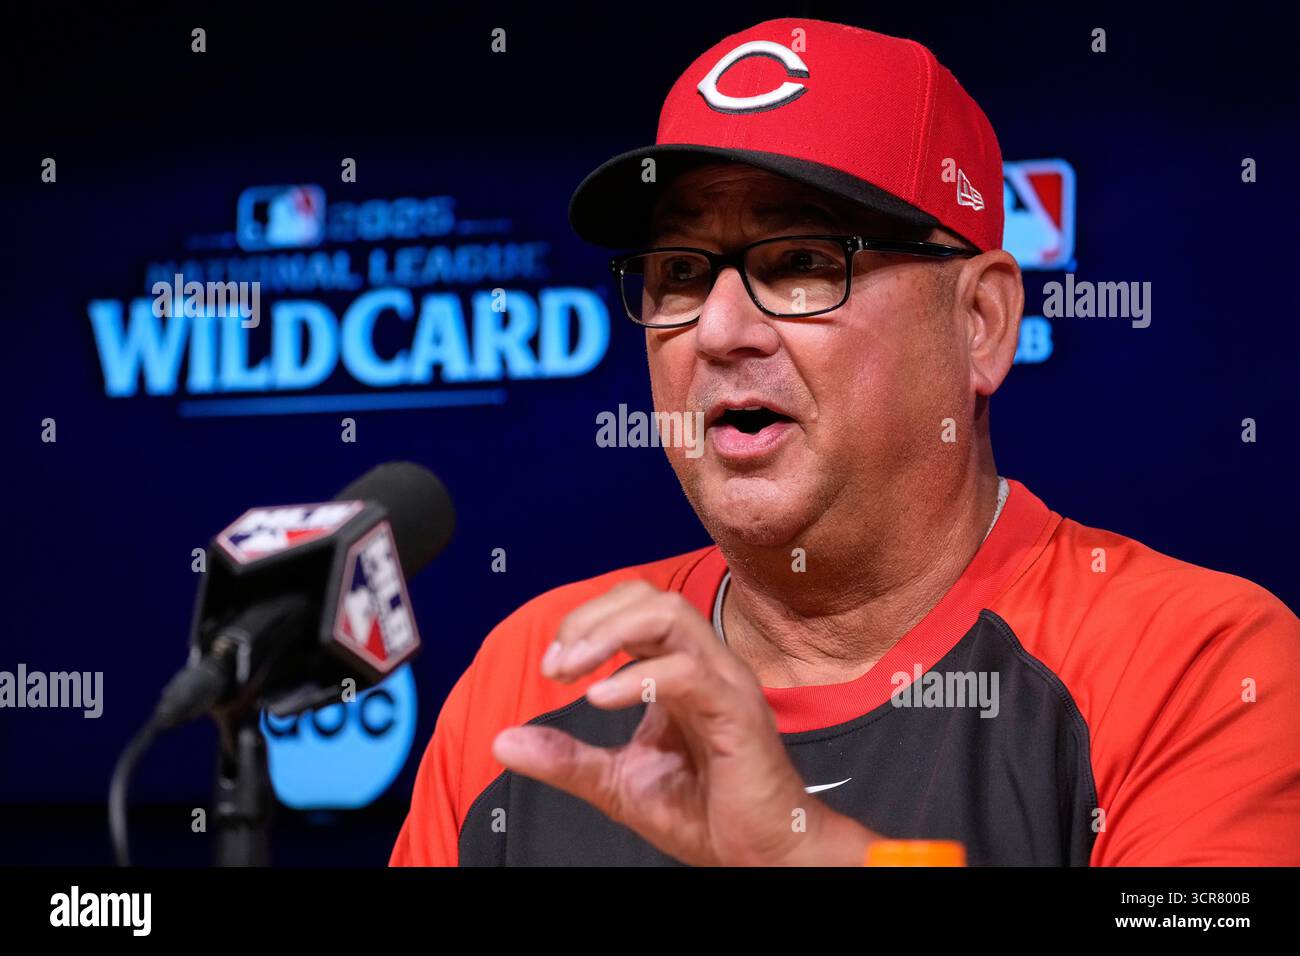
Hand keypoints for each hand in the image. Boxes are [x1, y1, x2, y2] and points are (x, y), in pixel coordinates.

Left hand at [491, 580, 880, 865]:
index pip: (631, 608)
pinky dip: (639, 678)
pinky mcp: (737, 712)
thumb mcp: (616, 782)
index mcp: (676, 670)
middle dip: (591, 619)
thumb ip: (566, 759)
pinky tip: (601, 699)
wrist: (759, 855)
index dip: (584, 623)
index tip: (551, 667)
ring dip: (610, 632)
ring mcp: (724, 682)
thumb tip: (502, 742)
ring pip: (671, 615)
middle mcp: (703, 664)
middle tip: (556, 665)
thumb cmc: (704, 812)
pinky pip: (688, 672)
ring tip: (573, 670)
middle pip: (648, 598)